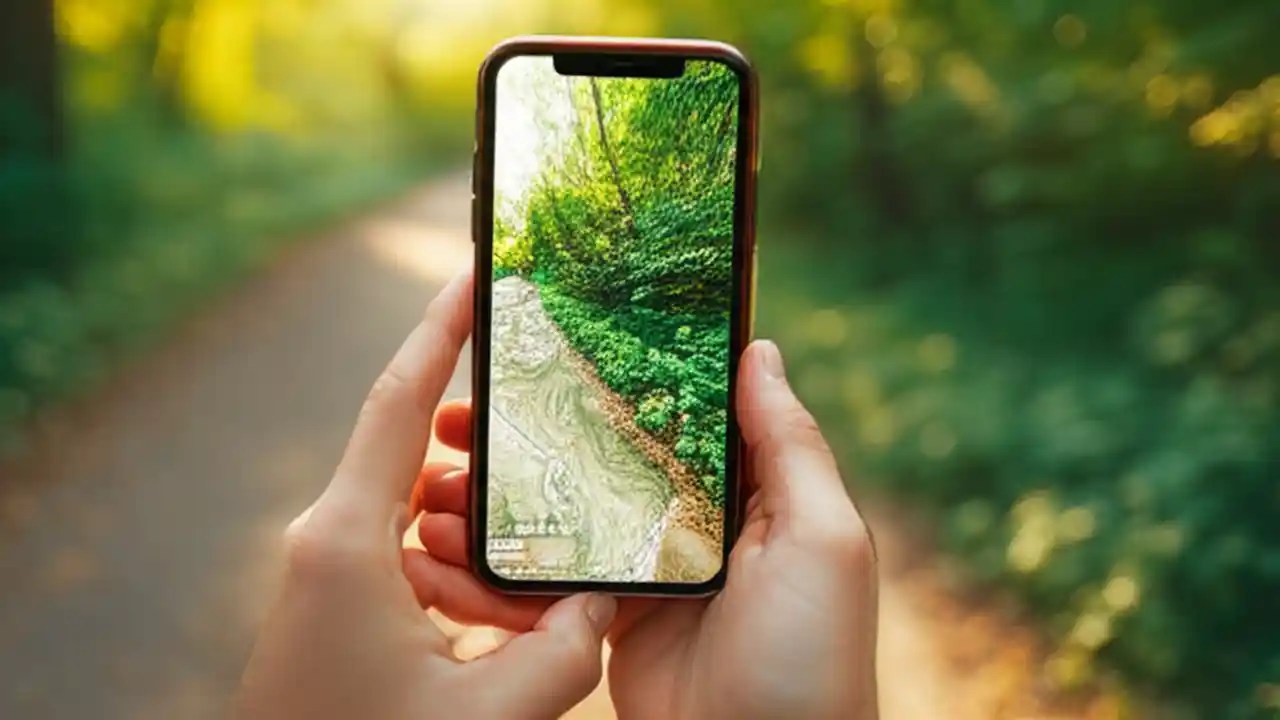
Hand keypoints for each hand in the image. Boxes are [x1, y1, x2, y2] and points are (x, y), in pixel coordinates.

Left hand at [235, 272, 615, 719]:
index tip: (477, 273)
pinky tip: (506, 627)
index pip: (400, 398)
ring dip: (484, 540)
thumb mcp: (488, 717)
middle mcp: (330, 544)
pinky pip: (411, 569)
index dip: (441, 327)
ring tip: (539, 583)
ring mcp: (330, 581)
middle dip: (492, 459)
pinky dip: (462, 580)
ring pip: (422, 523)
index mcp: (346, 539)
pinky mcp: (339, 617)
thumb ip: (567, 654)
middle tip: (555, 444)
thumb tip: (604, 606)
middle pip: (420, 460)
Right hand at [412, 339, 879, 719]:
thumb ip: (790, 444)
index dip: (614, 376)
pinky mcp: (614, 615)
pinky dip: (507, 561)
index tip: (548, 342)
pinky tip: (455, 544)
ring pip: (570, 510)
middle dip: (538, 430)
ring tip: (439, 478)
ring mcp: (651, 567)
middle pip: (608, 455)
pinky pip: (555, 575)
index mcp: (751, 489)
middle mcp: (698, 519)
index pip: (677, 410)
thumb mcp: (823, 538)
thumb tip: (758, 350)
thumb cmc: (810, 655)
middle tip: (464, 413)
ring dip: (506, 495)